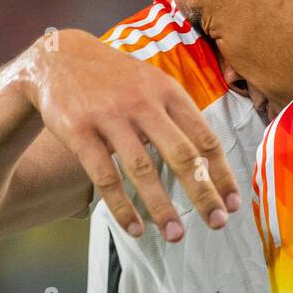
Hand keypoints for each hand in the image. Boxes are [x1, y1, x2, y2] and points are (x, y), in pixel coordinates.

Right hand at [16, 28, 238, 240]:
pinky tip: (135, 228)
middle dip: (203, 193)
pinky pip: (104, 176)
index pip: (205, 138)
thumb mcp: (153, 83)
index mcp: (169, 92)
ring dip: (162, 207)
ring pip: (143, 169)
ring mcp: (111, 116)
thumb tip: (211, 159)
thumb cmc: (116, 78)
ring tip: (176, 235)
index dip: (222, 173)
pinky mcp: (79, 130)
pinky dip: (122, 206)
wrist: (59, 57)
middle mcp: (143, 102)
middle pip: (182, 154)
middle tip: (218, 223)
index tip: (234, 202)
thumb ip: (179, 115)